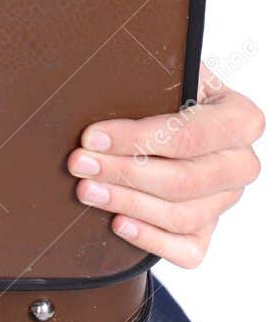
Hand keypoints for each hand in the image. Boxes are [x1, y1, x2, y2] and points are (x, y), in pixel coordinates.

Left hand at [66, 64, 264, 267]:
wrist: (174, 116)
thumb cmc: (166, 90)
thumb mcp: (167, 72)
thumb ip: (153, 75)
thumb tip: (112, 77)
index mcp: (240, 119)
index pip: (190, 135)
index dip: (137, 139)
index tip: (92, 137)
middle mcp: (240, 163)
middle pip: (183, 180)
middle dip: (124, 173)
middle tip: (80, 164)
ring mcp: (227, 200)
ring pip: (181, 215)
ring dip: (127, 203)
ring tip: (86, 190)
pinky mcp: (209, 230)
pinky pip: (188, 249)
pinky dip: (151, 240)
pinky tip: (118, 224)